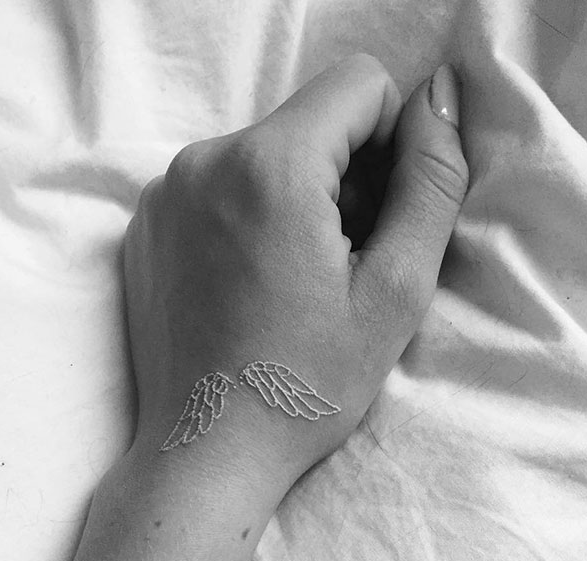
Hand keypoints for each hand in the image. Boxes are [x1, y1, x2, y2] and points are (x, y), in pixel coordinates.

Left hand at [125, 56, 467, 492]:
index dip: (390, 141)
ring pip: (263, 152)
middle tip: (341, 261)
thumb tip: (440, 102)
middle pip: (307, 120)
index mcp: (268, 169)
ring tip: (296, 278)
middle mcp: (202, 163)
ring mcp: (164, 194)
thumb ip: (430, 183)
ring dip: (296, 197)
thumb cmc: (302, 387)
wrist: (205, 449)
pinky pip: (217, 185)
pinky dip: (249, 215)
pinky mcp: (147, 224)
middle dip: (342, 174)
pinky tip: (254, 282)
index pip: (357, 84)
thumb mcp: (394, 292)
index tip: (380, 214)